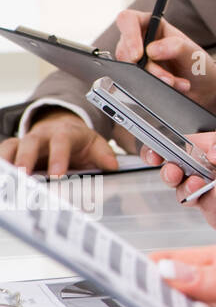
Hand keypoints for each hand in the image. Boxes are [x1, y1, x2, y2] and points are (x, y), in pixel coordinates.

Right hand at [0, 110, 117, 176]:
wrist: (64, 129)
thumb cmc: (79, 141)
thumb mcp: (95, 145)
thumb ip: (104, 155)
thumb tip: (113, 167)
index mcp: (66, 133)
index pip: (62, 142)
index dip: (59, 157)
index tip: (58, 174)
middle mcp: (43, 135)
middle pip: (32, 142)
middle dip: (27, 158)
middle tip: (23, 175)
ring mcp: (27, 141)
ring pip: (13, 146)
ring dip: (9, 161)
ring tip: (7, 176)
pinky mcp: (15, 148)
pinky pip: (4, 152)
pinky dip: (2, 161)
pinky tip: (2, 174)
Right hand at [112, 9, 215, 111]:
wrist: (202, 88)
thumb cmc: (197, 64)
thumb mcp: (192, 53)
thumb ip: (176, 46)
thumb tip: (151, 50)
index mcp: (152, 25)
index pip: (128, 20)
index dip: (128, 35)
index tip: (138, 55)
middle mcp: (140, 40)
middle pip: (125, 50)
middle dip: (147, 67)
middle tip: (166, 76)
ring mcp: (136, 59)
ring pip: (129, 69)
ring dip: (153, 78)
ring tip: (174, 81)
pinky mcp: (136, 76)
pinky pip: (135, 82)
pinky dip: (153, 87)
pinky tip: (171, 86)